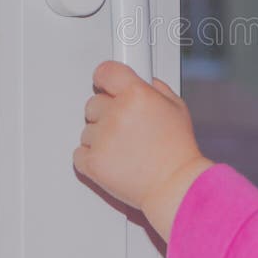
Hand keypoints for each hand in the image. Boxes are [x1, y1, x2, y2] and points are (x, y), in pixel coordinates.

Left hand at [73, 61, 211, 218]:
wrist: (175, 185)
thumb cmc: (178, 151)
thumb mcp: (176, 107)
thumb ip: (155, 88)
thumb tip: (142, 81)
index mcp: (137, 95)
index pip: (106, 71)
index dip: (105, 78)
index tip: (105, 83)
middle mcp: (118, 113)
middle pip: (93, 102)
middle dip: (107, 112)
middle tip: (127, 126)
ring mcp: (103, 138)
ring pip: (87, 129)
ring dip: (101, 137)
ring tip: (127, 148)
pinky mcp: (93, 162)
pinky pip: (80, 152)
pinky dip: (93, 157)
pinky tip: (115, 159)